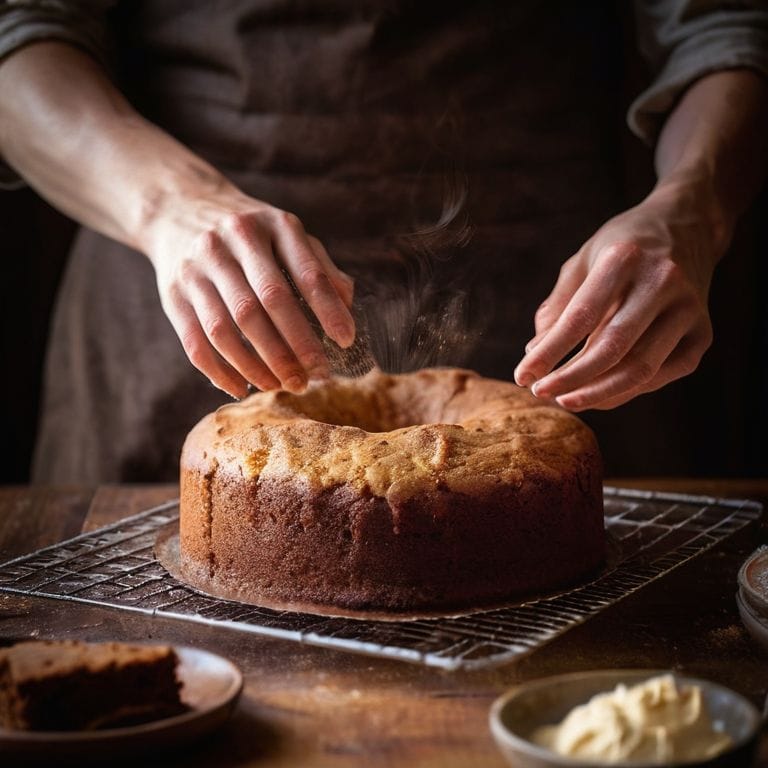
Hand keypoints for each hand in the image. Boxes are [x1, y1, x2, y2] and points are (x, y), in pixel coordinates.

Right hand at [146, 182, 354, 397]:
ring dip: (257, 365)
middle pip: (267, 302)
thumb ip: (319, 267)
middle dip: (295, 347)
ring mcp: (197, 267)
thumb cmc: (249, 233)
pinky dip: (220, 371)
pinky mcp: (172, 294)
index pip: (307, 273)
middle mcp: (233, 241)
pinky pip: (195, 343)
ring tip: (281, 385)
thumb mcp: (286, 234)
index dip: (328, 310)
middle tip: (314, 378)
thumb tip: (348, 307)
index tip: (345, 341)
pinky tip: (242, 387)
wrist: (178, 208)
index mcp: (273, 224)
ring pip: (228, 329)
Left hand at [513, 181, 726, 410]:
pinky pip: (661, 375)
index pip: (580, 317)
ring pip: (640, 369)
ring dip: (597, 393)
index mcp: (625, 258)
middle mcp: (662, 282)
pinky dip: (627, 391)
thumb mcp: (583, 260)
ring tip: (565, 400)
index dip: (549, 353)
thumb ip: (559, 305)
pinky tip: (598, 395)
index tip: (523, 376)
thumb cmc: (624, 247)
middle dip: (571, 379)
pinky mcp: (703, 332)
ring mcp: (689, 309)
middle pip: (612, 348)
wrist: (689, 227)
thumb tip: (535, 352)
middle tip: (541, 393)